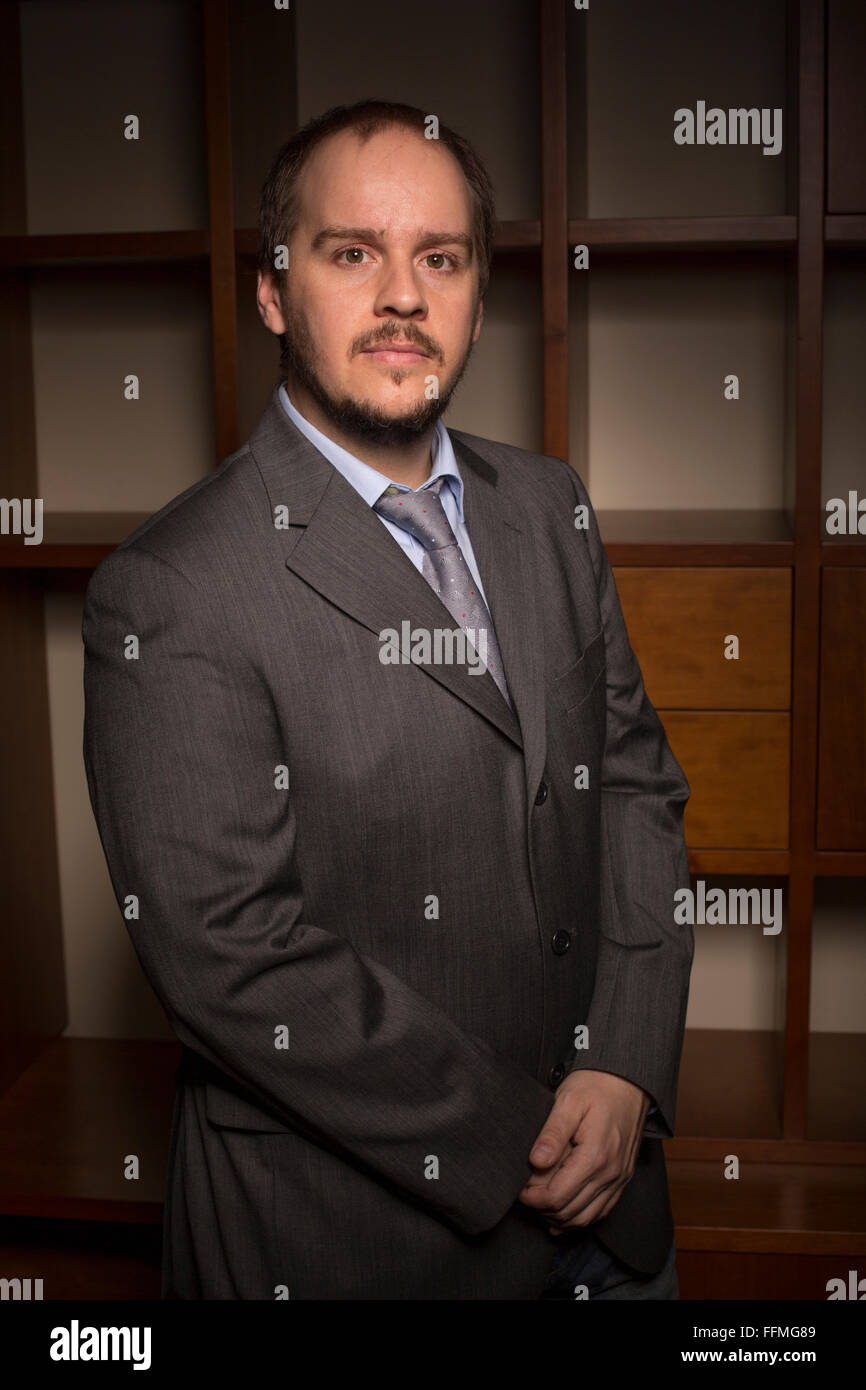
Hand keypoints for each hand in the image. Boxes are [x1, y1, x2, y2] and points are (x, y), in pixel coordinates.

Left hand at [518, 1070, 650, 1234]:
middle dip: (543, 1211)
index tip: (519, 1190)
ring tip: (541, 1206)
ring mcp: (619, 1178)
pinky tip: (564, 1215)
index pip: (558, 1196)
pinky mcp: (622, 1177)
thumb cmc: (595, 1087)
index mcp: (594, 1156)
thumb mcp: (568, 1101)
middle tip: (526, 1197)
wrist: (628, 1081)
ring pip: (586, 1217)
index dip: (533, 1199)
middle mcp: (610, 1173)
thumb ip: (552, 1133)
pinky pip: (602, 1210)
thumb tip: (535, 1162)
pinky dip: (581, 1217)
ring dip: (561, 1218)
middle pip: (570, 1212)